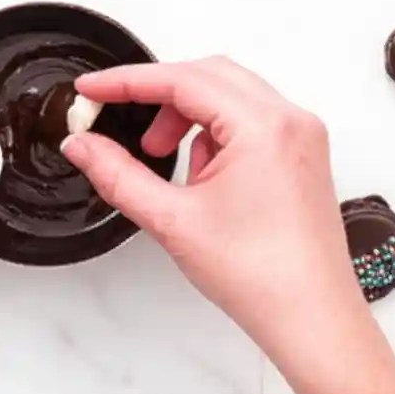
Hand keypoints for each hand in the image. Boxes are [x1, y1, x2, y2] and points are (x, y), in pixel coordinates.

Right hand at [61, 57, 363, 358]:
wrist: (311, 318)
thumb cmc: (262, 276)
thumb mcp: (173, 220)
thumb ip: (118, 174)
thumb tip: (83, 145)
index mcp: (263, 128)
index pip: (182, 79)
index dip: (127, 81)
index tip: (92, 90)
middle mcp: (290, 122)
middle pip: (208, 75)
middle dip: (157, 94)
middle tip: (117, 117)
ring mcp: (301, 138)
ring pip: (230, 96)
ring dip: (187, 115)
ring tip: (162, 156)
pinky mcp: (302, 156)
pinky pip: (250, 121)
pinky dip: (215, 134)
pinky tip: (200, 175)